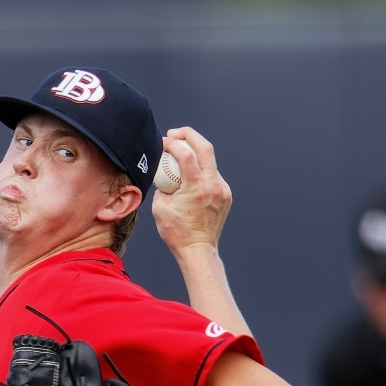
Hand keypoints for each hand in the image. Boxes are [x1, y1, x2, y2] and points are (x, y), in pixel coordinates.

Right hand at [151, 127, 231, 254]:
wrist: (198, 250)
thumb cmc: (177, 233)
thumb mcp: (160, 207)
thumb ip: (162, 186)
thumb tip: (163, 173)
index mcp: (196, 186)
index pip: (185, 153)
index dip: (172, 143)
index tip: (163, 142)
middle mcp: (212, 184)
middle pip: (205, 146)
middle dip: (189, 135)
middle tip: (175, 134)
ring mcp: (222, 189)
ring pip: (210, 161)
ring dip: (196, 153)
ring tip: (182, 156)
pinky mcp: (226, 195)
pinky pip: (213, 175)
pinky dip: (202, 171)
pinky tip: (192, 176)